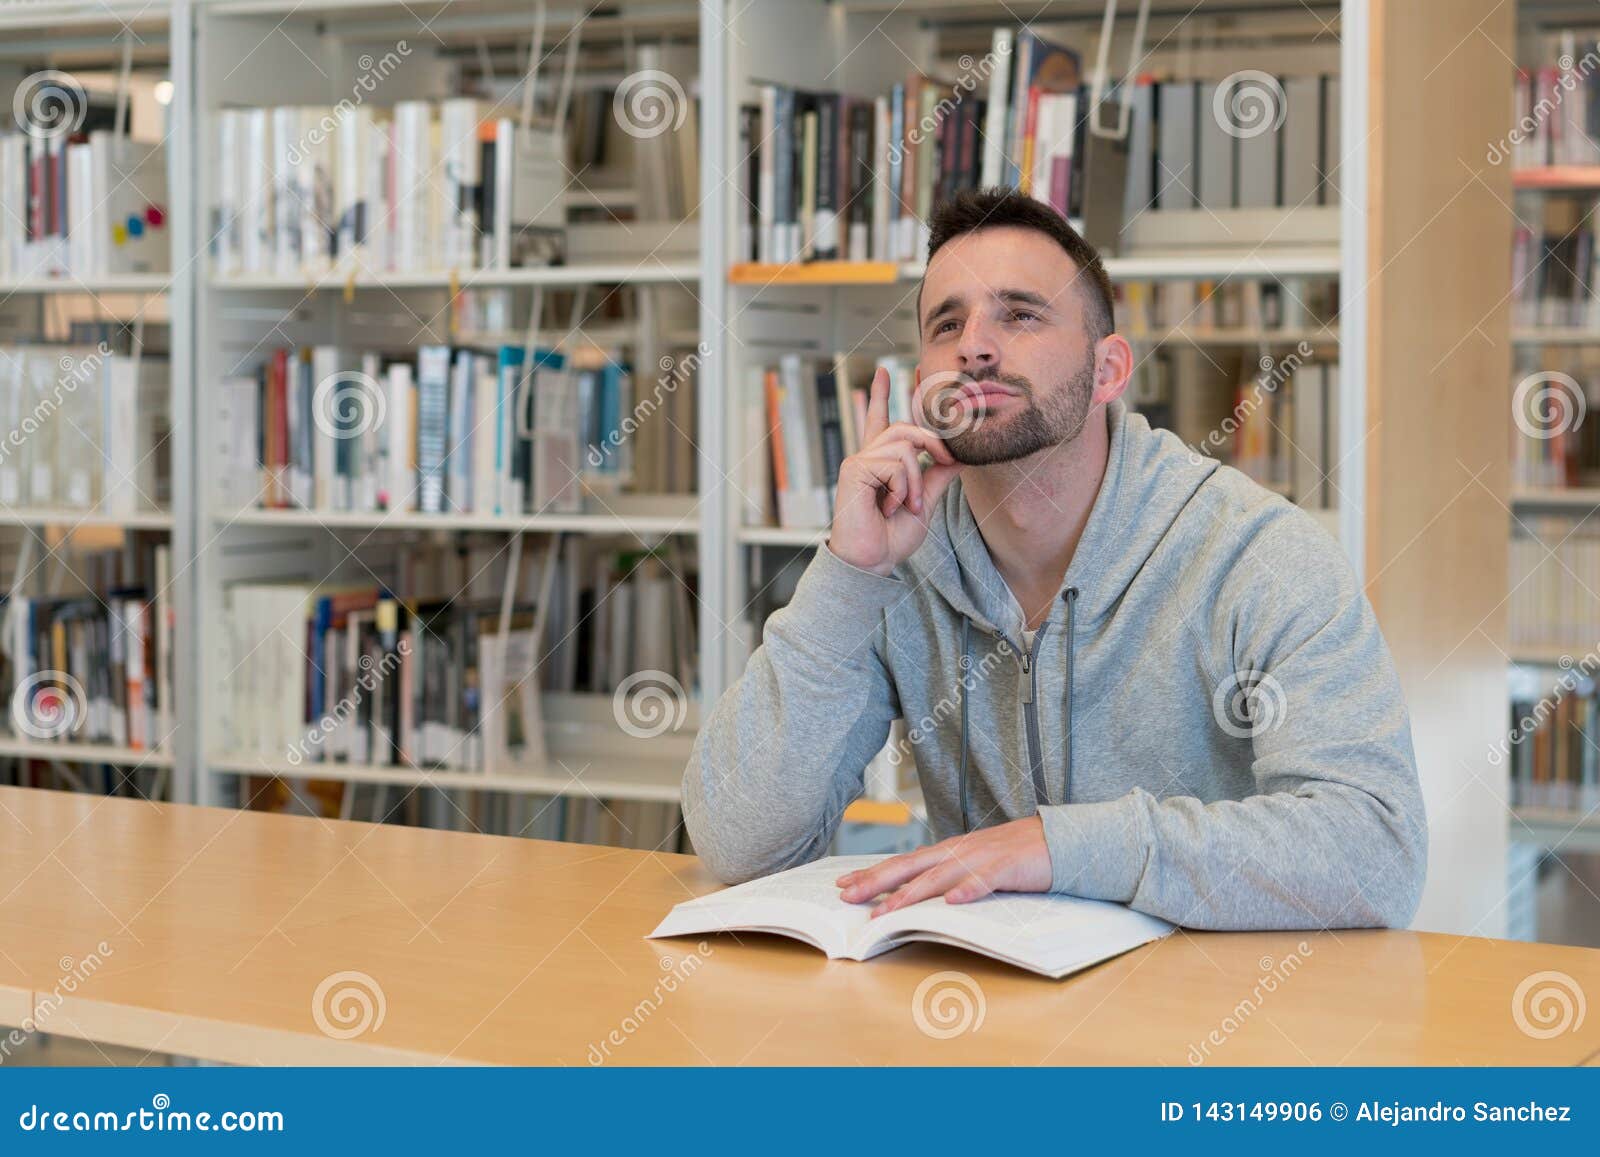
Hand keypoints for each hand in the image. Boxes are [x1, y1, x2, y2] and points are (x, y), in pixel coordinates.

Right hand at [827, 366, 960, 575]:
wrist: (871, 561)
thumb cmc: (891, 537)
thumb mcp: (924, 503)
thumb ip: (938, 477)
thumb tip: (959, 456)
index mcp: (881, 462)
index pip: (882, 419)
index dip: (885, 393)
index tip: (891, 370)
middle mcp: (867, 456)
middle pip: (907, 427)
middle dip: (934, 444)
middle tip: (947, 464)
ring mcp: (859, 460)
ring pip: (905, 444)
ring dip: (916, 478)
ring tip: (909, 505)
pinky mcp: (854, 468)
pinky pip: (894, 462)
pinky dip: (902, 487)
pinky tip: (891, 506)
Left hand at [834, 816, 1052, 916]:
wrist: (1058, 839)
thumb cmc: (1014, 853)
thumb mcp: (974, 859)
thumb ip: (947, 868)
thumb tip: (918, 874)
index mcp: (949, 851)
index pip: (903, 863)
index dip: (872, 874)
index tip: (843, 885)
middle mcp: (958, 852)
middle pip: (910, 868)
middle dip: (877, 883)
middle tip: (847, 897)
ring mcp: (981, 858)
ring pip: (940, 877)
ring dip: (912, 894)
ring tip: (888, 910)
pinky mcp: (1007, 867)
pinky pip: (985, 880)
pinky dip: (969, 890)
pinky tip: (954, 902)